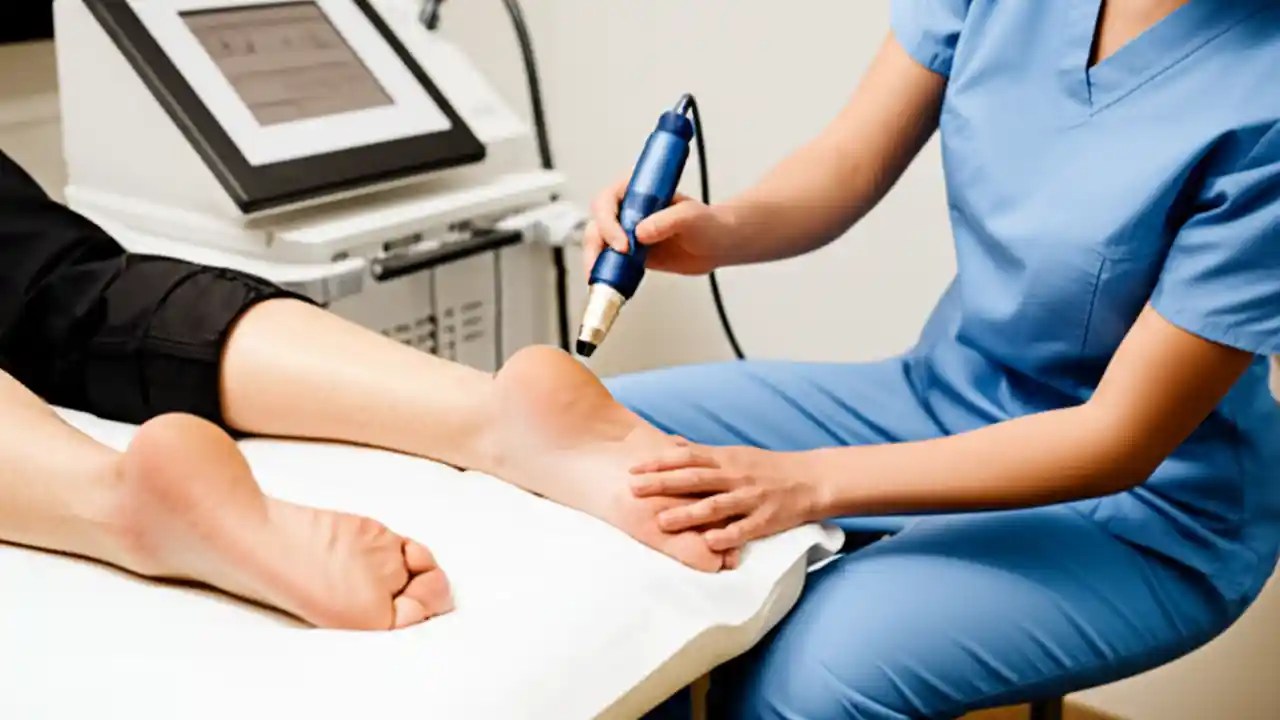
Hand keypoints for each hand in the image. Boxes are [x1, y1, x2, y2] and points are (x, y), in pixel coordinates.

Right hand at [581, 178, 737, 276]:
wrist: (718, 245)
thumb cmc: (708, 223)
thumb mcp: (692, 217)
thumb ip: (668, 220)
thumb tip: (640, 232)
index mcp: (638, 192)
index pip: (608, 201)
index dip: (609, 222)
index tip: (624, 244)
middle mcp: (627, 211)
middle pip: (597, 225)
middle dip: (595, 246)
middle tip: (603, 266)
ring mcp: (627, 234)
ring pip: (599, 246)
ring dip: (595, 263)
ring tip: (600, 280)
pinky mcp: (631, 255)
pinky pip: (611, 264)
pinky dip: (607, 275)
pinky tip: (609, 287)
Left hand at [628, 444, 825, 551]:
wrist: (812, 479)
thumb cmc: (768, 468)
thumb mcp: (735, 453)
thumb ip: (703, 453)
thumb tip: (671, 443)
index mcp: (726, 459)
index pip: (687, 458)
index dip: (659, 463)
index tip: (633, 468)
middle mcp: (735, 476)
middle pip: (695, 479)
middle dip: (663, 484)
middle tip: (634, 490)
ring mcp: (751, 498)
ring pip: (715, 505)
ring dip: (688, 514)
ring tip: (662, 521)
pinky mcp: (766, 520)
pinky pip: (744, 529)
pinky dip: (726, 536)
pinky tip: (707, 543)